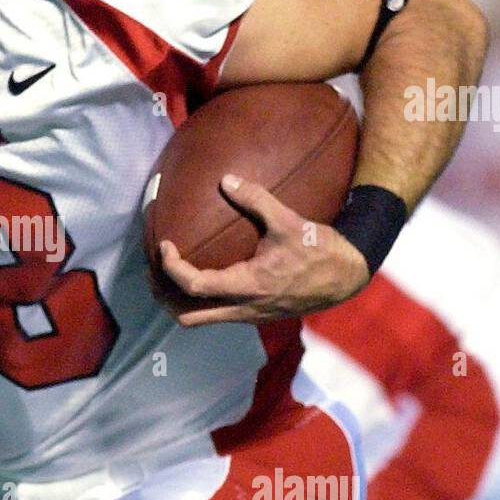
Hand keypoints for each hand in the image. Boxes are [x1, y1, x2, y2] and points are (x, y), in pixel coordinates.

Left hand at [157, 174, 369, 327]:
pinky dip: (198, 300)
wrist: (347, 276)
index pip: (195, 285)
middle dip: (164, 296)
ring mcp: (249, 315)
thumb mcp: (289, 221)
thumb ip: (256, 199)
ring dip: (178, 301)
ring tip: (166, 275)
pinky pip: (216, 314)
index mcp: (248, 286)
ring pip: (201, 319)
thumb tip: (226, 179)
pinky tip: (198, 276)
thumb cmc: (320, 249)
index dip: (171, 267)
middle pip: (187, 317)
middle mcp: (244, 308)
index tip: (164, 245)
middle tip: (152, 270)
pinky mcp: (255, 314)